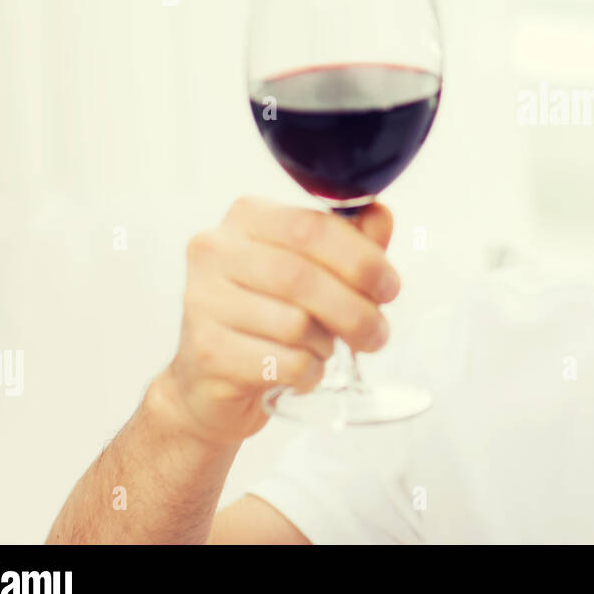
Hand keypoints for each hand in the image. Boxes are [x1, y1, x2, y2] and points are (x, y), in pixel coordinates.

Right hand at [157, 196, 399, 444]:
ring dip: (327, 344)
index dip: (362, 259)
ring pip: (294, 323)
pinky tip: (305, 370)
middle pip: (302, 277)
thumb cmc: (272, 311)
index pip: (312, 227)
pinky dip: (309, 371)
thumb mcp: (317, 268)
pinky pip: (282, 362)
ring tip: (326, 348)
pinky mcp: (206, 351)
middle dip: (355, 309)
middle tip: (377, 332)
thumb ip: (352, 241)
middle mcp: (215, 251)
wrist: (212, 377)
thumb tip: (380, 216)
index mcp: (247, 217)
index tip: (389, 287)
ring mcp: (203, 300)